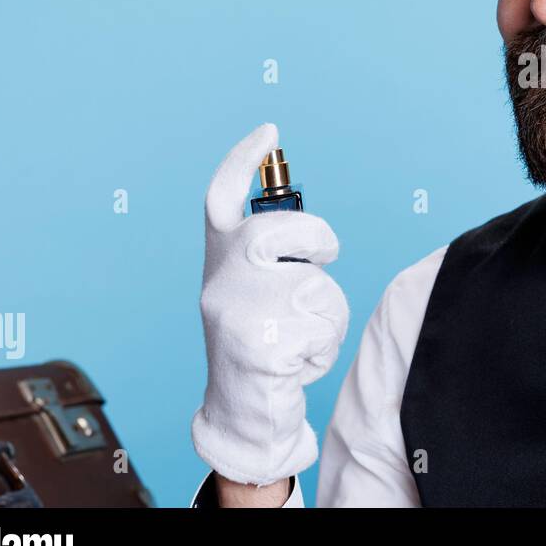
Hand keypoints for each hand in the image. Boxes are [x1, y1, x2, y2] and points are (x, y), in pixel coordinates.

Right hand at [190, 123, 349, 486]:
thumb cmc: (262, 346)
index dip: (241, 161)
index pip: (220, 200)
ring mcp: (235, 314)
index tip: (269, 130)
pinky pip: (320, 327)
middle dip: (315, 237)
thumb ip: (271, 260)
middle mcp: (218, 283)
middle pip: (275, 231)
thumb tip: (309, 235)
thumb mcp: (254, 294)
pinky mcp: (259, 347)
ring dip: (326, 312)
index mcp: (218, 263)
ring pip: (312, 286)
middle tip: (327, 253)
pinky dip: (324, 345)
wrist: (242, 414)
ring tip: (303, 336)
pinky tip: (299, 364)